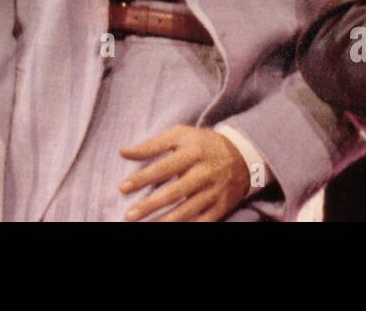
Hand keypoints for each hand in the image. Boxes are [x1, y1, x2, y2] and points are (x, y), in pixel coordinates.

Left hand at [119, 125, 249, 221]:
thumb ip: (152, 145)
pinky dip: (188, 227)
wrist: (242, 155)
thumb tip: (123, 152)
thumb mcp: (179, 135)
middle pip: (174, 192)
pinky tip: (171, 230)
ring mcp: (214, 191)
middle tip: (129, 215)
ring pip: (187, 211)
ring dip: (164, 221)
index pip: (164, 167)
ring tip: (145, 226)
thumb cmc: (201, 144)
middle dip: (150, 205)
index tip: (123, 188)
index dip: (142, 178)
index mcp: (193, 152)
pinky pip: (203, 222)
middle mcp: (204, 172)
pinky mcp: (221, 206)